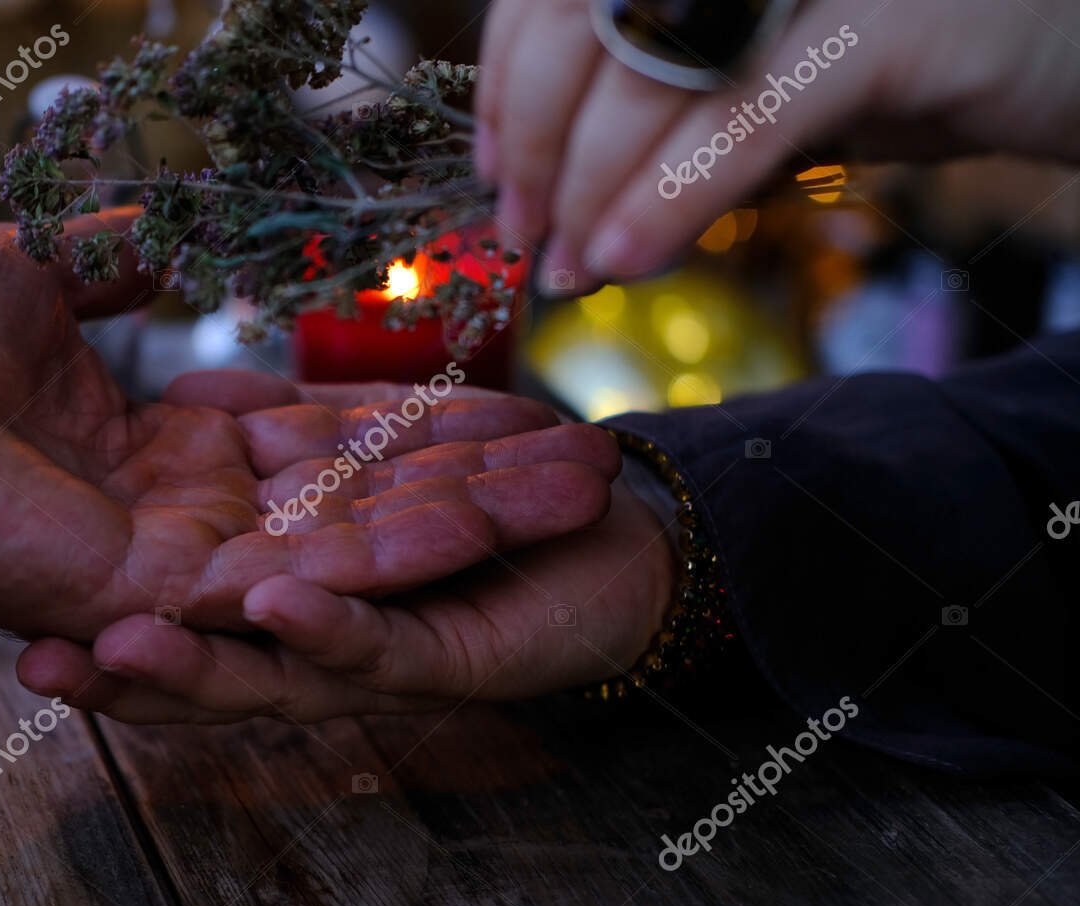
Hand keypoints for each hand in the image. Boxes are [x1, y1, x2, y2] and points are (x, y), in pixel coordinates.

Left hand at [0, 214, 620, 639]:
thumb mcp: (42, 277)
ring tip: (578, 500)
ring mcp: (171, 571)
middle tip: (594, 475)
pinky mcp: (147, 594)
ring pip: (347, 555)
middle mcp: (187, 525)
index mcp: (171, 461)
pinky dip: (386, 553)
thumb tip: (174, 235)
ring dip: (465, 525)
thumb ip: (124, 266)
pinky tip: (481, 522)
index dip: (421, 433)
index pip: (326, 450)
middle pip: (360, 510)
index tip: (516, 407)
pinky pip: (287, 581)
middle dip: (477, 490)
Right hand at [15, 472, 676, 723]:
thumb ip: (254, 433)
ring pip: (268, 667)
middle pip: (195, 655)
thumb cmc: (479, 476)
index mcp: (265, 580)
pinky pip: (381, 645)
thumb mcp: (342, 441)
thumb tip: (180, 388)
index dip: (92, 610)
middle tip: (34, 670)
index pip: (162, 602)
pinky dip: (331, 622)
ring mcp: (369, 654)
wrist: (601, 518)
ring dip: (195, 664)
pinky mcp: (446, 663)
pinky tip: (277, 600)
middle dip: (120, 663)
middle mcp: (305, 631)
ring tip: (120, 656)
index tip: (14, 615)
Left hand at [475, 0, 1079, 284]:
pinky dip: (670, 199)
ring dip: (590, 191)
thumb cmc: (914, 44)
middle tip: (529, 236)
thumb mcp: (765, 56)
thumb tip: (560, 191)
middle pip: (582, 26)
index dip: (506, 80)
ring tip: (573, 270)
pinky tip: (624, 259)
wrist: (1073, 37)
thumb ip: (667, 96)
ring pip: (650, 77)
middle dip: (537, 145)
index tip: (495, 169)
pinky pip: (744, 120)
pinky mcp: (889, 22)